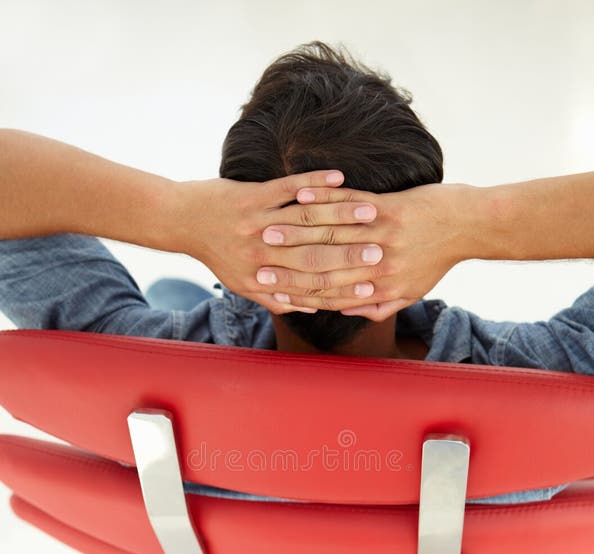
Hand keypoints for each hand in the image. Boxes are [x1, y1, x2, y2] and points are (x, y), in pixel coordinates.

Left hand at [171, 171, 383, 315]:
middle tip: (383, 251)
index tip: (371, 285)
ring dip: (341, 214)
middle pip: (313, 255)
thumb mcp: (244, 285)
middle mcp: (260, 256)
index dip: (341, 286)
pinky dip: (315, 182)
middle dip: (350, 253)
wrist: (182, 221)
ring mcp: (256, 224)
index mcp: (261, 281)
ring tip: (371, 213)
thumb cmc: (218, 254)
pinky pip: (289, 188)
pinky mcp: (251, 196)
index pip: (308, 286)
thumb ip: (277, 300)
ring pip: (307, 221)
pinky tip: (340, 178)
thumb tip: (313, 308)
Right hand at [257, 181, 475, 319]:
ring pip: (332, 235)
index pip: (330, 293)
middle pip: (324, 266)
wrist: (467, 226)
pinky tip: (301, 194)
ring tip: (267, 226)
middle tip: (256, 259)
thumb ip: (378, 306)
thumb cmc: (436, 259)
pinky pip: (350, 203)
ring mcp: (383, 237)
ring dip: (296, 229)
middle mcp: (378, 267)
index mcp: (379, 288)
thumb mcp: (410, 292)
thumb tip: (348, 311)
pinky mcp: (389, 209)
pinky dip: (324, 197)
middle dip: (287, 263)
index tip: (270, 288)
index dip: (297, 291)